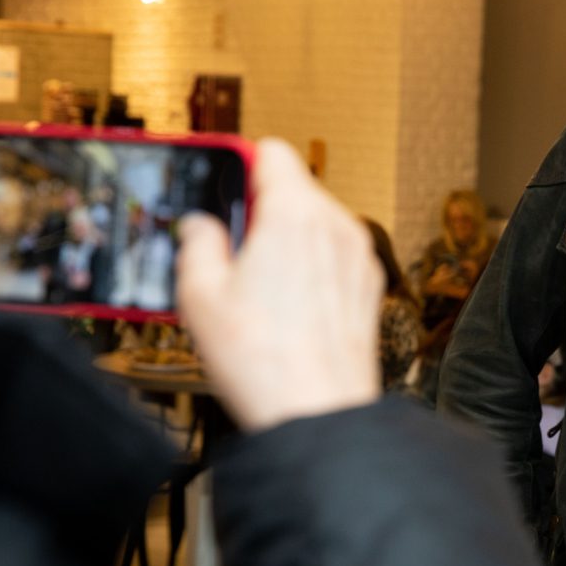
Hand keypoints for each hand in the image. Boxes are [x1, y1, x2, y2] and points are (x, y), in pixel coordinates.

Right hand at [176, 138, 382, 431]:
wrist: (318, 414)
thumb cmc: (264, 361)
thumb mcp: (200, 296)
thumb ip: (197, 243)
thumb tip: (199, 227)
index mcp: (294, 214)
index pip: (270, 151)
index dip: (239, 164)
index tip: (221, 187)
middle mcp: (335, 226)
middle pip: (294, 187)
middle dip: (260, 209)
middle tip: (230, 250)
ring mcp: (357, 256)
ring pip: (316, 222)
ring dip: (286, 238)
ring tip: (256, 286)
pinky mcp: (368, 286)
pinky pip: (334, 255)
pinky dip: (311, 266)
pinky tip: (287, 306)